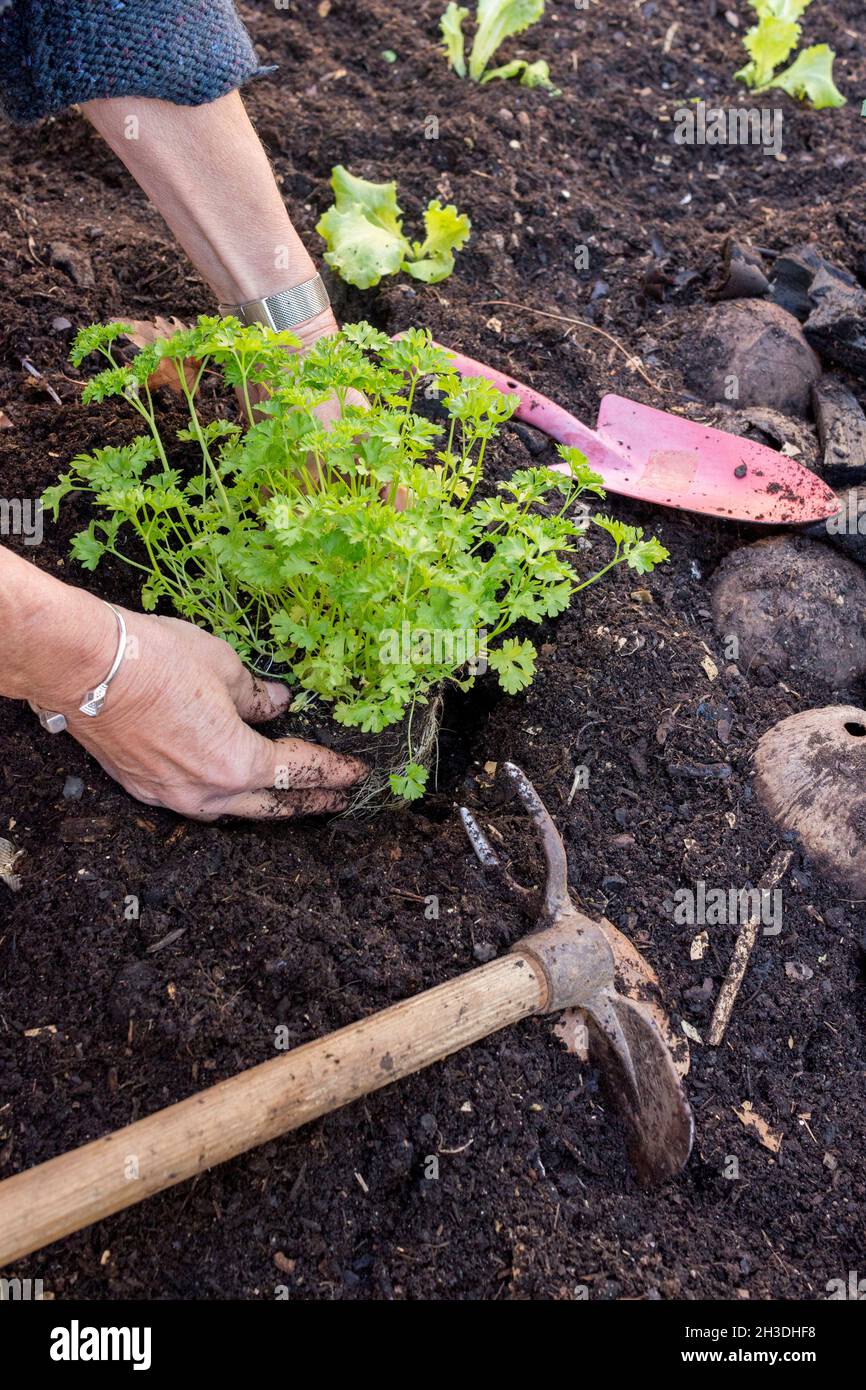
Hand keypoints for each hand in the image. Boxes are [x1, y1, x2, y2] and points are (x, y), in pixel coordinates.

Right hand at [43, 607, 366, 821]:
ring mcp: (171, 795)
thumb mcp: (224, 667)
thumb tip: (277, 705)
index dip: (332, 772)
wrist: (82, 667)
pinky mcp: (144, 787)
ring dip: (266, 803)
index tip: (357, 773)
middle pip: (271, 805)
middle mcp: (206, 792)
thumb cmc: (156, 660)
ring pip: (233, 809)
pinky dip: (226, 796)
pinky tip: (233, 785)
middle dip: (309, 801)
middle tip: (337, 797)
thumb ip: (257, 695)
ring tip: (290, 797)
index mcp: (235, 764)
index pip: (297, 773)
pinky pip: (198, 800)